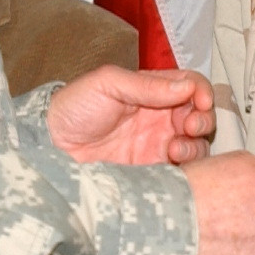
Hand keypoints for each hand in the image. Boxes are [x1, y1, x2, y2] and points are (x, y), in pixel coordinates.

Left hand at [50, 66, 214, 165]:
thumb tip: (186, 87)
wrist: (51, 148)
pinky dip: (188, 165)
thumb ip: (146, 85)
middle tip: (189, 126)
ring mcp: (159, 145)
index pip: (191, 85)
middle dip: (203, 119)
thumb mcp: (107, 84)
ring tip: (175, 148)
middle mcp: (161, 117)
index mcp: (152, 91)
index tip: (200, 101)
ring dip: (196, 144)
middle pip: (200, 115)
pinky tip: (172, 161)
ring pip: (197, 143)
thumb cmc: (73, 109)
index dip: (202, 91)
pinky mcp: (154, 171)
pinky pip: (183, 170)